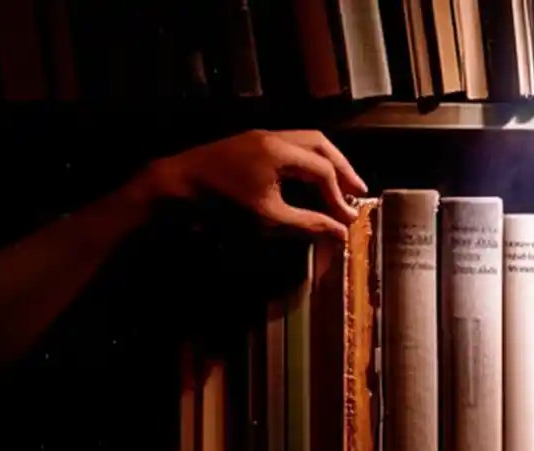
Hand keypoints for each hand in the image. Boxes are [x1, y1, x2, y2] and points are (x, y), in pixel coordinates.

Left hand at [142, 130, 367, 237]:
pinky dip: (307, 160)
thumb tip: (340, 232)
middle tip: (357, 190)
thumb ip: (307, 223)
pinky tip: (310, 179)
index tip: (348, 218)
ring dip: (326, 161)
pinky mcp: (251, 142)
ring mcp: (261, 136)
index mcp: (280, 151)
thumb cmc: (221, 204)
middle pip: (321, 144)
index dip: (339, 195)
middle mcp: (274, 136)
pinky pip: (290, 145)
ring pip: (306, 140)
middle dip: (342, 168)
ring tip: (339, 184)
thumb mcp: (267, 218)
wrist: (177, 184)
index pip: (322, 169)